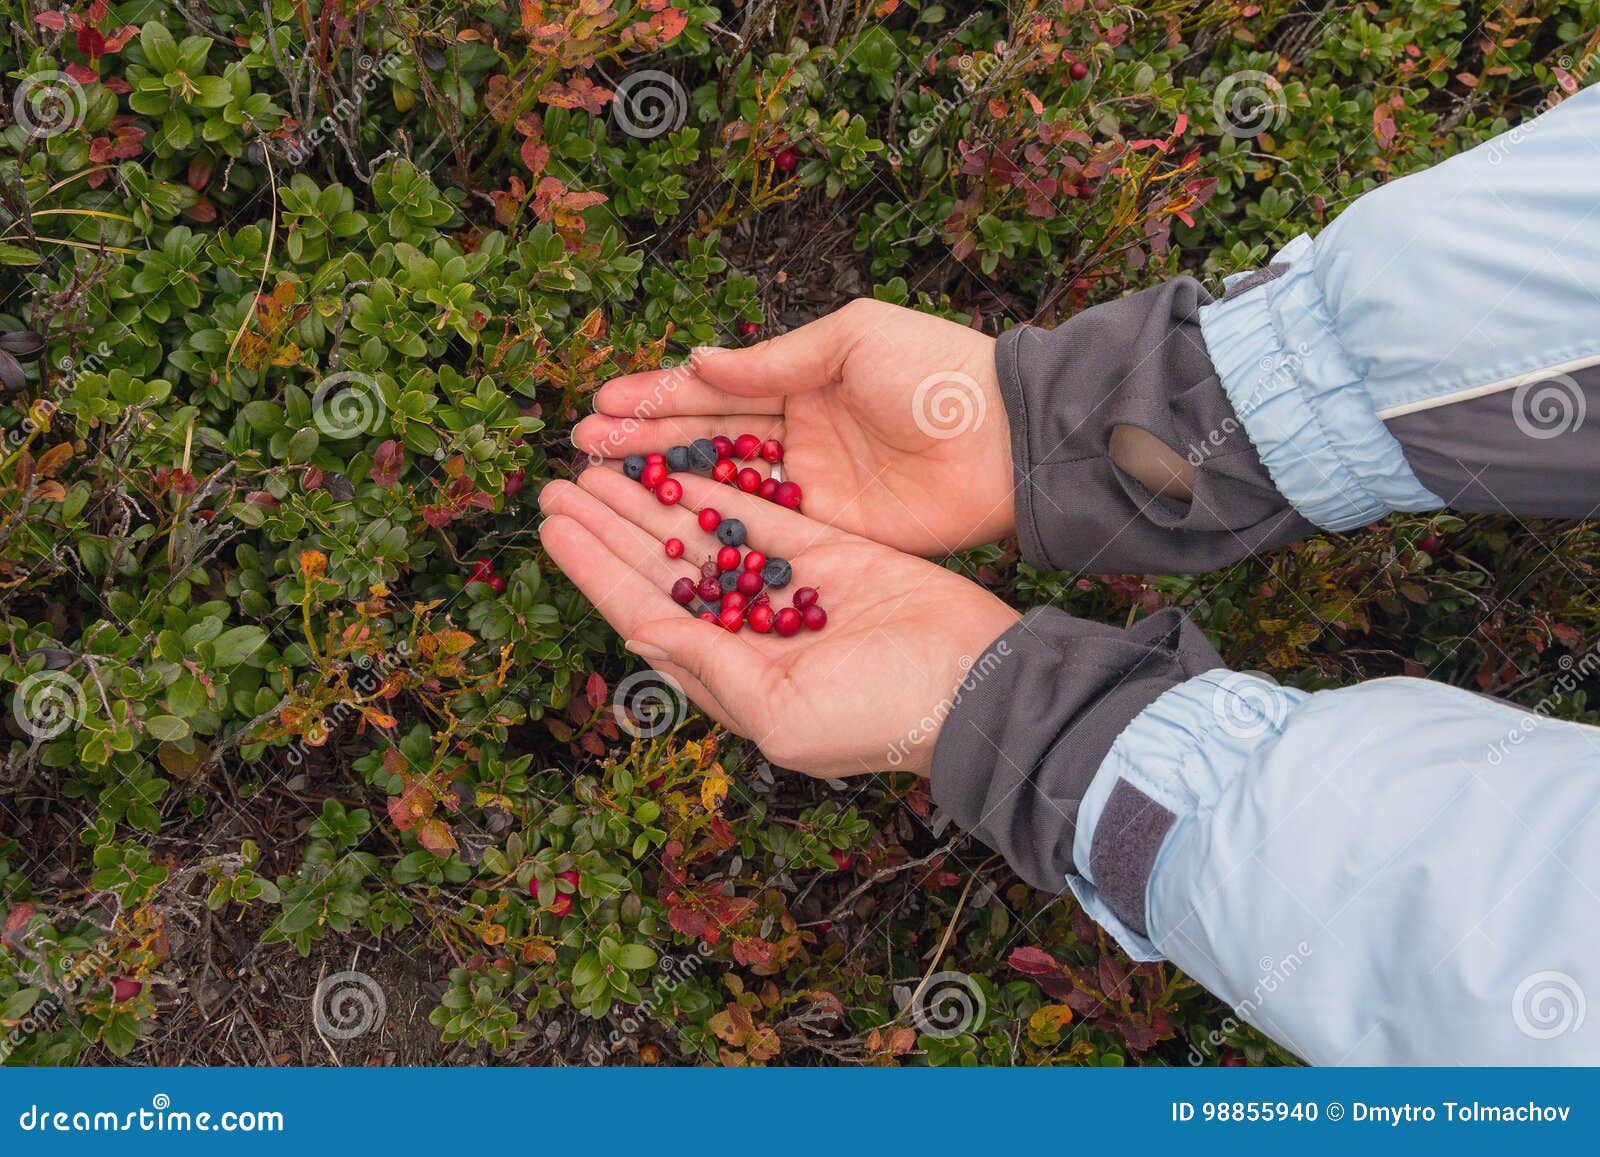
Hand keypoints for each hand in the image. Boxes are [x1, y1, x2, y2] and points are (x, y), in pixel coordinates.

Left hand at [537, 466, 1019, 776]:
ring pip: (698, 534)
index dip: (594, 571)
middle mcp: (746, 631)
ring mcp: (784, 588)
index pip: (643, 613)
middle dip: (607, 526)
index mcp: (728, 675)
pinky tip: (670, 466)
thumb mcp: (782, 713)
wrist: (976, 684)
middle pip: (659, 567)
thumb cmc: (880, 719)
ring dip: (648, 501)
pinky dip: (713, 491)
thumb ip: (712, 668)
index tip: (552, 529)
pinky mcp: (824, 551)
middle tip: (557, 484)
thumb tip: (643, 631)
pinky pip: (755, 514)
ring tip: (596, 462)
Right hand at [572, 299, 1014, 556]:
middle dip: (643, 442)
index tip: (602, 405)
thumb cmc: (936, 371)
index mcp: (803, 378)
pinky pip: (759, 526)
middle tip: (582, 448)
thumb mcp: (852, 338)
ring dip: (663, 484)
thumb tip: (700, 361)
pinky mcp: (829, 530)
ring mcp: (810, 484)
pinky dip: (712, 524)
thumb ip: (775, 359)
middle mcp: (798, 432)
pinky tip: (661, 522)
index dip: (658, 398)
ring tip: (601, 482)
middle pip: (706, 440)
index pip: (716, 390)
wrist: (1004, 438)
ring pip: (722, 485)